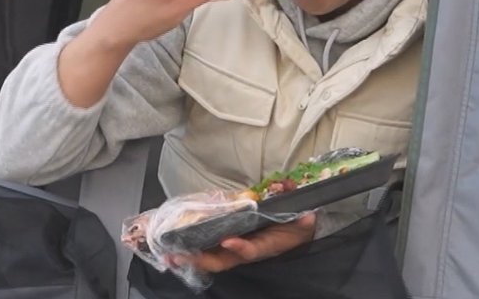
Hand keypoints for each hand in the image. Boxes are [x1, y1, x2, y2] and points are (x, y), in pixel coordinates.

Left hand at [173, 212, 316, 272]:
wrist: (298, 231)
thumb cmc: (296, 226)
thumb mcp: (301, 223)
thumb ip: (304, 220)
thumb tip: (308, 218)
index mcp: (265, 246)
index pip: (252, 250)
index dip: (241, 247)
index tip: (229, 241)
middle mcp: (248, 251)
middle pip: (222, 261)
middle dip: (201, 260)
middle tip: (178, 255)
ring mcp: (238, 249)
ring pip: (212, 259)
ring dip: (191, 258)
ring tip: (170, 255)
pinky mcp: (231, 243)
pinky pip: (211, 251)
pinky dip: (195, 251)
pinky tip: (178, 249)